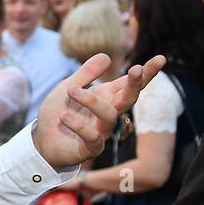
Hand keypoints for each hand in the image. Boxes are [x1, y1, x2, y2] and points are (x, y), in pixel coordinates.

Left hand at [33, 54, 166, 170]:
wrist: (41, 140)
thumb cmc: (59, 112)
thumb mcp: (68, 88)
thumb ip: (86, 74)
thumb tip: (107, 56)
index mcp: (106, 97)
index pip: (130, 83)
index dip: (147, 73)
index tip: (162, 58)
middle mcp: (108, 113)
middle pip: (129, 98)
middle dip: (135, 84)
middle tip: (136, 69)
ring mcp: (101, 131)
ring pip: (109, 115)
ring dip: (91, 100)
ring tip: (71, 91)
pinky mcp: (90, 148)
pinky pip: (92, 136)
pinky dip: (79, 125)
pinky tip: (65, 117)